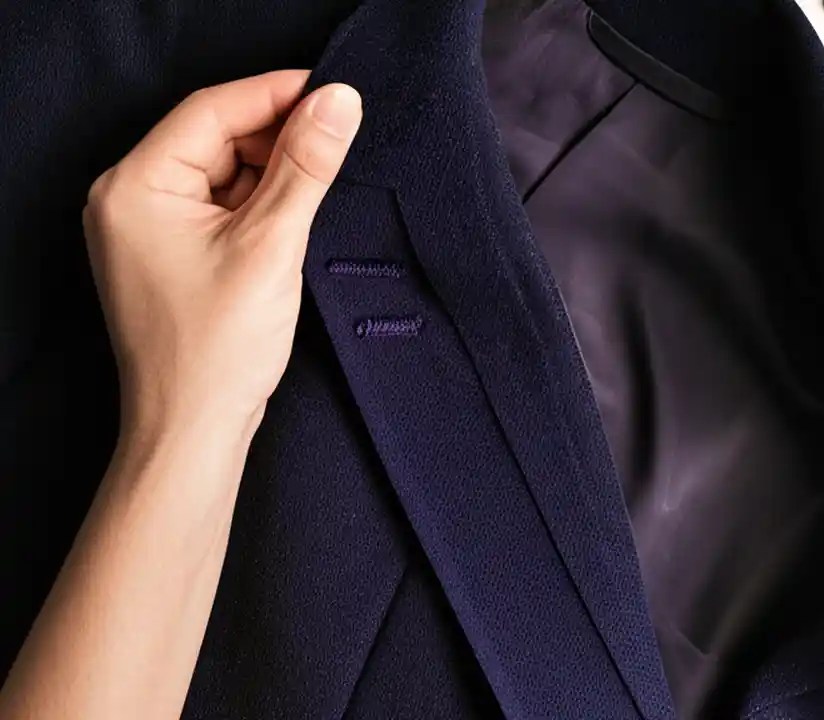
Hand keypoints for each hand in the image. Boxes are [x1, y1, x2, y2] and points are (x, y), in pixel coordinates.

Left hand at [83, 71, 361, 436]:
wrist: (193, 429)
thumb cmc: (218, 349)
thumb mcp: (272, 245)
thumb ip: (306, 167)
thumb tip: (339, 103)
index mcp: (136, 185)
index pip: (211, 110)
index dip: (276, 94)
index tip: (335, 92)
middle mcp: (129, 197)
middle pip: (214, 136)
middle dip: (278, 134)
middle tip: (339, 137)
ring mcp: (146, 225)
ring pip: (221, 169)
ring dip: (273, 170)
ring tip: (323, 181)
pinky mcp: (169, 250)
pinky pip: (218, 203)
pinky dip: (260, 200)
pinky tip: (296, 212)